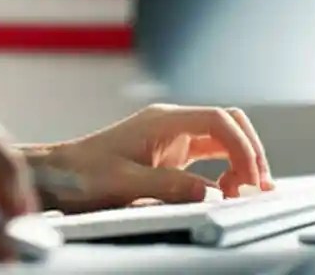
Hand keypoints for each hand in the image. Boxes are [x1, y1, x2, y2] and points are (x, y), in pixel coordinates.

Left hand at [26, 104, 273, 213]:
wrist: (58, 175)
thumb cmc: (82, 175)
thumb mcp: (124, 183)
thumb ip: (168, 186)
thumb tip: (212, 194)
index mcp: (162, 121)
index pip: (219, 120)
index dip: (243, 148)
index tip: (248, 180)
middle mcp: (171, 124)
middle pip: (229, 124)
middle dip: (250, 152)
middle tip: (256, 188)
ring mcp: (172, 138)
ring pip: (224, 139)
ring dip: (242, 161)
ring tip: (246, 193)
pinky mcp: (171, 156)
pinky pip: (211, 156)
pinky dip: (227, 170)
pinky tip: (228, 190)